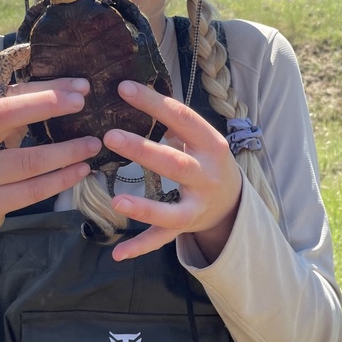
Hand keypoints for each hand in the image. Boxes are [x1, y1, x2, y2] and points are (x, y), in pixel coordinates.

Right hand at [0, 78, 100, 283]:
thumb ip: (12, 115)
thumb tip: (66, 94)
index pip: (7, 94)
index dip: (45, 89)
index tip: (79, 87)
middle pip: (6, 115)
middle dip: (48, 104)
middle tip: (82, 103)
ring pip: (28, 160)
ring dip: (67, 151)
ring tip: (92, 144)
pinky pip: (32, 191)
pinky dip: (61, 179)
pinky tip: (80, 171)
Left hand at [103, 81, 242, 262]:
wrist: (232, 200)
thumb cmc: (204, 158)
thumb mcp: (197, 136)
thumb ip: (172, 120)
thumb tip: (133, 89)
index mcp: (210, 144)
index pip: (182, 118)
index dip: (153, 102)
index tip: (123, 88)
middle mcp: (207, 175)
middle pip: (175, 164)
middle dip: (143, 151)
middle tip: (109, 136)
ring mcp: (197, 205)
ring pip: (171, 209)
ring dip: (144, 207)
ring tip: (117, 200)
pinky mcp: (185, 227)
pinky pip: (162, 239)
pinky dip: (140, 246)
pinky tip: (116, 253)